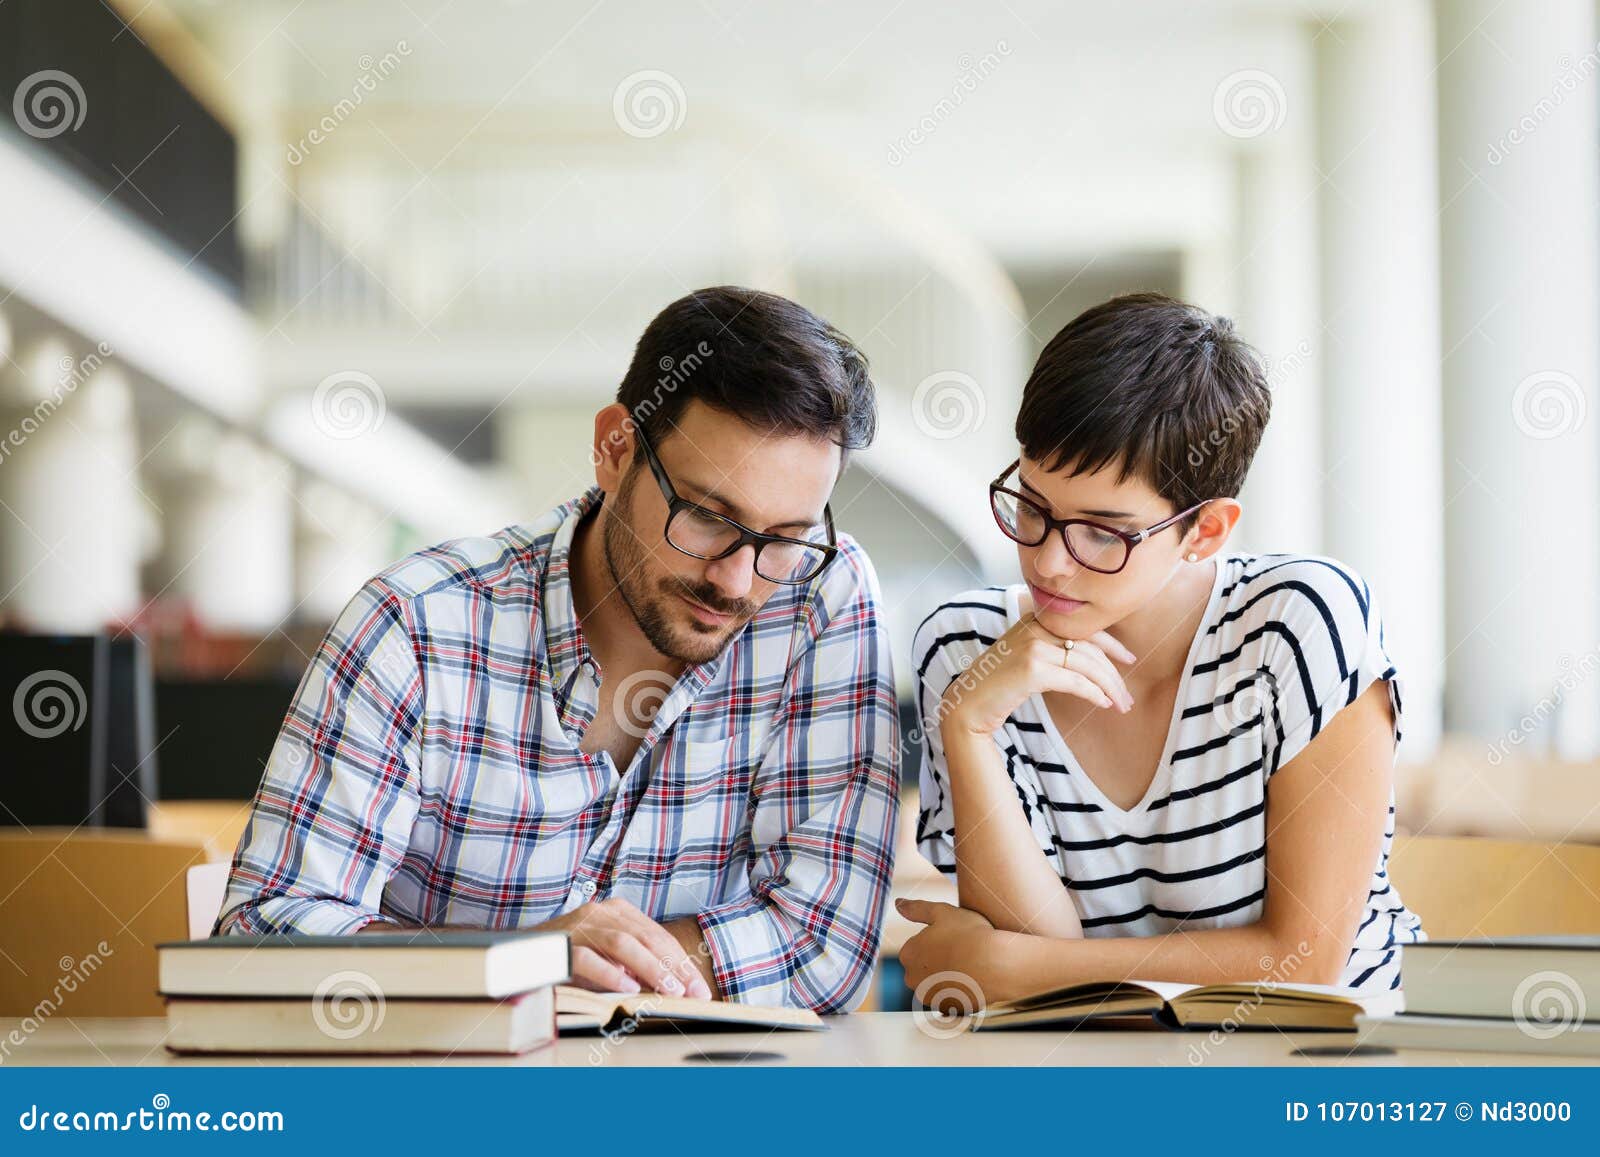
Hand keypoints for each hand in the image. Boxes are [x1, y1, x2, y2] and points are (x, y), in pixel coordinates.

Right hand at [538, 897, 711, 998]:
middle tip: (693, 993)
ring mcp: (579, 926)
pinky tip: (627, 987)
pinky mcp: (559, 946)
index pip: (658, 937)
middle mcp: (601, 913)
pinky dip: (609, 973)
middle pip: (646, 938)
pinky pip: (587, 958)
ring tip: (669, 990)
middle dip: (674, 967)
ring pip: (622, 944)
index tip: (700, 990)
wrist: (517, 954)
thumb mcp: (608, 957)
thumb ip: (636, 964)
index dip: (682, 963)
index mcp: (618, 912)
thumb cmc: (570, 959)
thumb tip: (676, 987)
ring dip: (650, 967)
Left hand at [896, 898, 1003, 1007]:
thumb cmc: (970, 935)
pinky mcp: (949, 1009)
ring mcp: (931, 997)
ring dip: (948, 976)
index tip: (952, 937)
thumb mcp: (942, 911)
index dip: (935, 939)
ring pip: (937, 982)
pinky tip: (974, 978)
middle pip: (923, 966)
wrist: (998, 965)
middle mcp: (913, 980)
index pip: (915, 946)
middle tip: (961, 950)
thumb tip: (898, 904)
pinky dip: (960, 990)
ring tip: (970, 963)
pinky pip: (952, 997)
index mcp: (908, 954)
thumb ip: (916, 908)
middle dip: (937, 959)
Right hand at [939, 604, 1136, 737]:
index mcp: (1035, 619)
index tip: (1129, 660)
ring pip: (1087, 665)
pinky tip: (1103, 704)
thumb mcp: (1026, 657)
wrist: (968, 704)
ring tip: (1120, 705)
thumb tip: (1092, 660)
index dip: (1111, 644)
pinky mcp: (1032, 669)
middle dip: (1113, 674)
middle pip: (1089, 648)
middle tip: (1126, 697)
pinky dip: (1094, 693)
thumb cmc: (999, 685)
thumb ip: (1052, 648)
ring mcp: (1033, 646)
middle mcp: (1034, 627)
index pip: (1084, 628)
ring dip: (1109, 687)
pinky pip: (1076, 681)